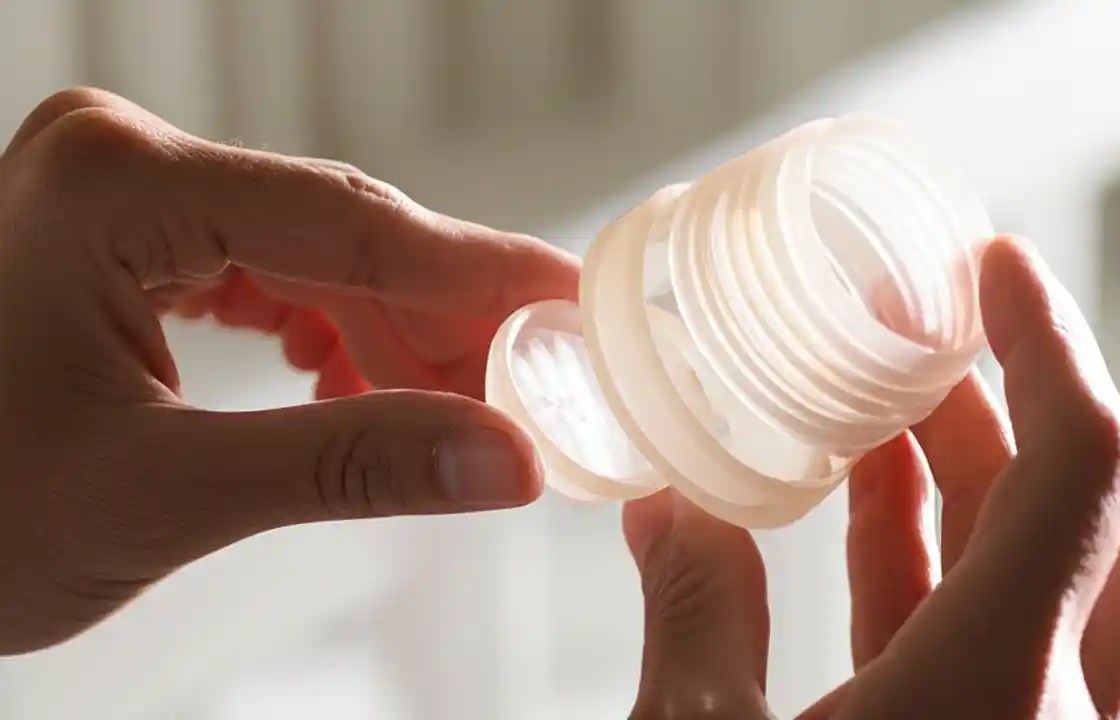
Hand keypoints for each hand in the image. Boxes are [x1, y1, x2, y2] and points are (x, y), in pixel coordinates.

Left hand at [0, 88, 577, 653]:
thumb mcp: (160, 496)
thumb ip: (346, 465)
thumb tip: (502, 458)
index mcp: (113, 187)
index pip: (349, 220)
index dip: (481, 274)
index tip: (577, 306)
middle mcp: (121, 163)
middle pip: (345, 233)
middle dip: (447, 321)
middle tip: (539, 389)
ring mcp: (126, 196)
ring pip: (319, 256)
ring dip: (398, 337)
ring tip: (465, 412)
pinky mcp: (134, 238)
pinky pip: (273, 274)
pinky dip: (337, 338)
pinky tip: (374, 391)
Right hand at [622, 237, 1119, 718]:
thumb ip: (696, 616)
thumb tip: (670, 512)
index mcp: (996, 688)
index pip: (1083, 468)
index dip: (1049, 340)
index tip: (993, 263)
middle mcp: (1056, 712)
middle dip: (1029, 396)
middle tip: (936, 334)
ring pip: (1063, 566)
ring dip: (977, 469)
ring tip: (882, 398)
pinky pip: (1005, 626)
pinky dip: (943, 549)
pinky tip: (870, 497)